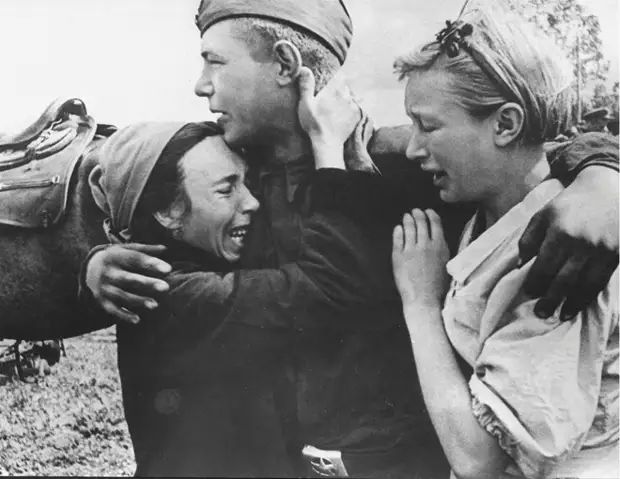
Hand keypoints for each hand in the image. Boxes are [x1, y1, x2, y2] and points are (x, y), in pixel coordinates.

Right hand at [85, 243, 171, 323]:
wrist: (87, 269)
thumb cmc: (115, 258)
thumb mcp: (125, 249)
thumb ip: (145, 249)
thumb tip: (165, 248)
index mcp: (116, 257)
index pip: (136, 259)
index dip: (151, 263)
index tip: (168, 269)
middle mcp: (108, 272)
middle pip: (129, 278)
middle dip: (147, 283)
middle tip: (166, 287)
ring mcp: (104, 288)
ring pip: (122, 296)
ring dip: (138, 301)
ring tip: (155, 305)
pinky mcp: (101, 301)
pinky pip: (113, 310)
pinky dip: (124, 316)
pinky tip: (137, 320)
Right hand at [297, 67, 360, 168]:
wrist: (327, 143)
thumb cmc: (314, 123)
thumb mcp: (306, 104)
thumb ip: (306, 85)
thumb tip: (305, 68)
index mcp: (334, 90)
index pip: (339, 76)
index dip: (335, 77)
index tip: (330, 82)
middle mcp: (346, 95)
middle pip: (345, 86)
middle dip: (339, 89)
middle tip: (331, 98)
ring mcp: (353, 105)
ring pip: (351, 96)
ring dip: (345, 99)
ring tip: (336, 108)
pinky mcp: (357, 115)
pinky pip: (356, 107)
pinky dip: (351, 108)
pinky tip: (343, 114)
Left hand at [392, 209, 449, 307]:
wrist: (423, 299)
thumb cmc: (437, 286)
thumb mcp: (446, 264)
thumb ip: (442, 249)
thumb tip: (437, 239)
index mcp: (440, 246)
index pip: (435, 224)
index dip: (431, 215)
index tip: (428, 211)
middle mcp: (425, 245)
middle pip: (421, 223)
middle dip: (417, 214)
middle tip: (415, 211)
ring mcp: (410, 250)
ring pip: (409, 229)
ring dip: (408, 220)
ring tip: (406, 216)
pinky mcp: (398, 256)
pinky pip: (397, 239)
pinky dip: (398, 231)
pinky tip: (398, 228)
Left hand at [519, 166, 618, 319]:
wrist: (609, 190)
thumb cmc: (569, 205)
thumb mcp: (542, 215)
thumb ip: (528, 240)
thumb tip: (521, 265)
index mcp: (560, 233)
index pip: (544, 266)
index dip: (535, 283)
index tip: (528, 293)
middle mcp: (582, 244)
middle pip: (563, 280)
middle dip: (550, 300)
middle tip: (540, 313)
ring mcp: (601, 251)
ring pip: (584, 286)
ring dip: (571, 304)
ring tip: (560, 315)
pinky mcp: (615, 256)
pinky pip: (600, 282)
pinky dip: (588, 296)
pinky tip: (579, 305)